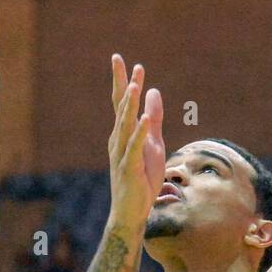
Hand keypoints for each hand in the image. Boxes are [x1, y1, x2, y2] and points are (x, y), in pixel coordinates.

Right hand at [107, 54, 164, 227]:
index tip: (126, 61)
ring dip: (129, 104)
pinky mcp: (129, 168)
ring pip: (125, 124)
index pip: (122, 103)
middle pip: (119, 107)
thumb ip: (153, 118)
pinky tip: (143, 118)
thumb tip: (154, 91)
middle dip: (121, 84)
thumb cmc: (141, 178)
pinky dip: (139, 133)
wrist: (131, 211)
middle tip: (120, 60)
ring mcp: (122, 154)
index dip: (124, 81)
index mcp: (123, 134)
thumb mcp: (153, 144)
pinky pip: (134, 147)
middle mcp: (118, 140)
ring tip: (133, 85)